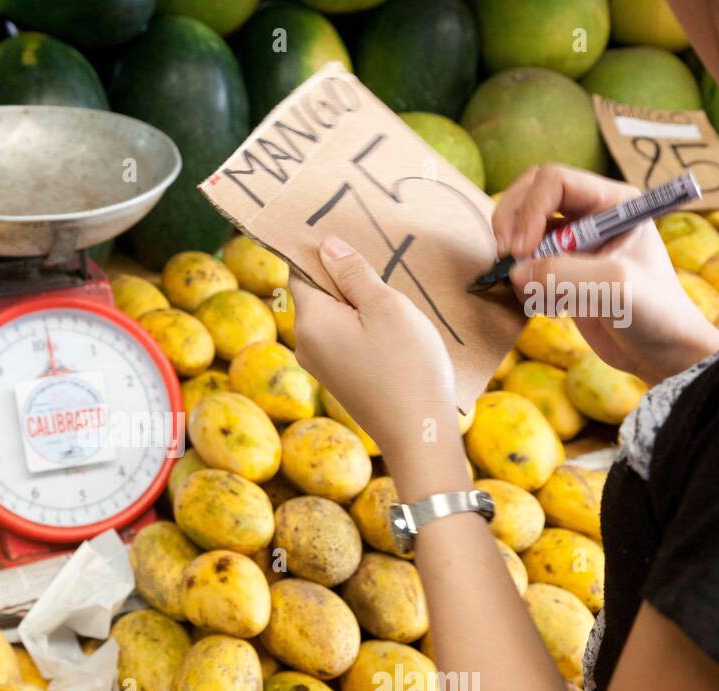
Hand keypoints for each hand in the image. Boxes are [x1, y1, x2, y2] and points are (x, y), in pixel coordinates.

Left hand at [292, 236, 460, 462]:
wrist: (419, 433)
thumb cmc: (407, 367)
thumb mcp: (385, 306)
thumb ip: (352, 273)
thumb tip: (325, 245)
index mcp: (310, 320)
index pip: (300, 269)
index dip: (319, 249)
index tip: (343, 229)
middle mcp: (305, 342)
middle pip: (316, 292)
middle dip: (342, 274)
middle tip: (379, 258)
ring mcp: (320, 363)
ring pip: (332, 315)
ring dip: (355, 300)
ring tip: (390, 291)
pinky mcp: (339, 377)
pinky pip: (342, 336)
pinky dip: (360, 323)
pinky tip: (389, 324)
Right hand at [494, 164, 718, 383]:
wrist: (660, 351)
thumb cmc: (654, 313)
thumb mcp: (615, 287)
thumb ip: (564, 273)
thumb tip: (516, 270)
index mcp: (613, 202)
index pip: (554, 182)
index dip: (530, 211)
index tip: (521, 251)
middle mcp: (591, 214)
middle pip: (529, 194)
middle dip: (512, 223)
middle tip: (507, 256)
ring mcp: (573, 242)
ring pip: (522, 229)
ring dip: (516, 260)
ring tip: (537, 292)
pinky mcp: (561, 269)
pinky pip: (524, 263)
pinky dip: (523, 284)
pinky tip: (550, 305)